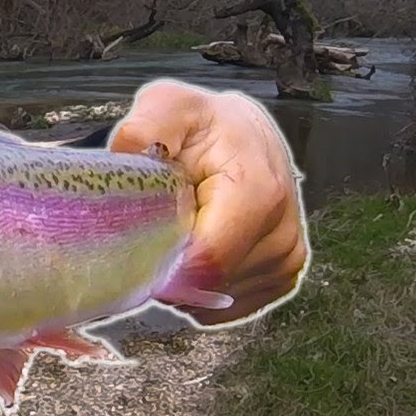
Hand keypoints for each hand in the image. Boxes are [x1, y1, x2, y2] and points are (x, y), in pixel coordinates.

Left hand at [108, 79, 310, 326]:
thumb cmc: (200, 123)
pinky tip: (193, 253)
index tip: (136, 243)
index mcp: (257, 190)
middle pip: (210, 283)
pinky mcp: (283, 276)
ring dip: (185, 279)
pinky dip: (201, 289)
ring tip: (178, 232)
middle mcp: (283, 230)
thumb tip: (128, 155)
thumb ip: (144, 129)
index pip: (208, 260)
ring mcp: (288, 258)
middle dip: (169, 267)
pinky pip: (228, 306)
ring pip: (216, 298)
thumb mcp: (166, 108)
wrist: (241, 133)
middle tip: (155, 228)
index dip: (163, 264)